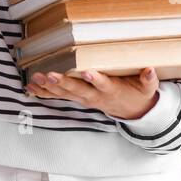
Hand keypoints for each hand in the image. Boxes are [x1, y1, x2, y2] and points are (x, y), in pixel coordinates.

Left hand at [26, 68, 160, 119]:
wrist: (131, 111)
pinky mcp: (77, 98)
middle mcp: (95, 96)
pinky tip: (30, 87)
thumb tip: (150, 69)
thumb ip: (149, 79)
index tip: (87, 72)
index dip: (96, 79)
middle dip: (63, 83)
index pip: (103, 84)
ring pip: (65, 94)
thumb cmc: (138, 94)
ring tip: (35, 79)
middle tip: (49, 75)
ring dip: (49, 87)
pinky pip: (59, 96)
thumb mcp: (147, 88)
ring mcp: (84, 99)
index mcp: (112, 90)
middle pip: (78, 90)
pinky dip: (44, 92)